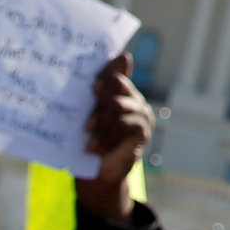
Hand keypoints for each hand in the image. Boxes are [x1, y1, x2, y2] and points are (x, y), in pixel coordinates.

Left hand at [75, 55, 154, 223]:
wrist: (97, 170)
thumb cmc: (90, 137)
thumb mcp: (89, 112)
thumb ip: (97, 90)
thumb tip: (114, 59)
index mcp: (120, 90)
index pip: (115, 73)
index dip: (103, 77)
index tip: (91, 88)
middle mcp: (133, 98)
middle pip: (117, 85)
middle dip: (99, 103)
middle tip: (87, 124)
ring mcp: (141, 113)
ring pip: (118, 105)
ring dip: (101, 124)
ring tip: (89, 139)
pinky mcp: (142, 131)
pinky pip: (125, 124)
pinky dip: (108, 136)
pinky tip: (97, 148)